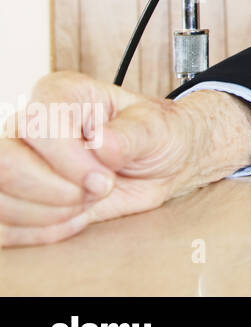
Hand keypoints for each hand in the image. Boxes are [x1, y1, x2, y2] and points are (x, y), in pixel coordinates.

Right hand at [0, 72, 206, 246]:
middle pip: (5, 164)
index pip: (37, 126)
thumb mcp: (159, 129)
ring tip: (87, 204)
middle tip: (97, 192)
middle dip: (56, 192)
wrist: (159, 164)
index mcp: (61, 94)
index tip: (105, 178)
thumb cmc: (156, 136)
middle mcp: (27, 124)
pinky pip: (1, 226)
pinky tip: (73, 219)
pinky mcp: (13, 194)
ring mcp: (15, 159)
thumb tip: (101, 142)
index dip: (69, 161)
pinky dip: (39, 232)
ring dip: (49, 215)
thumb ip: (133, 134)